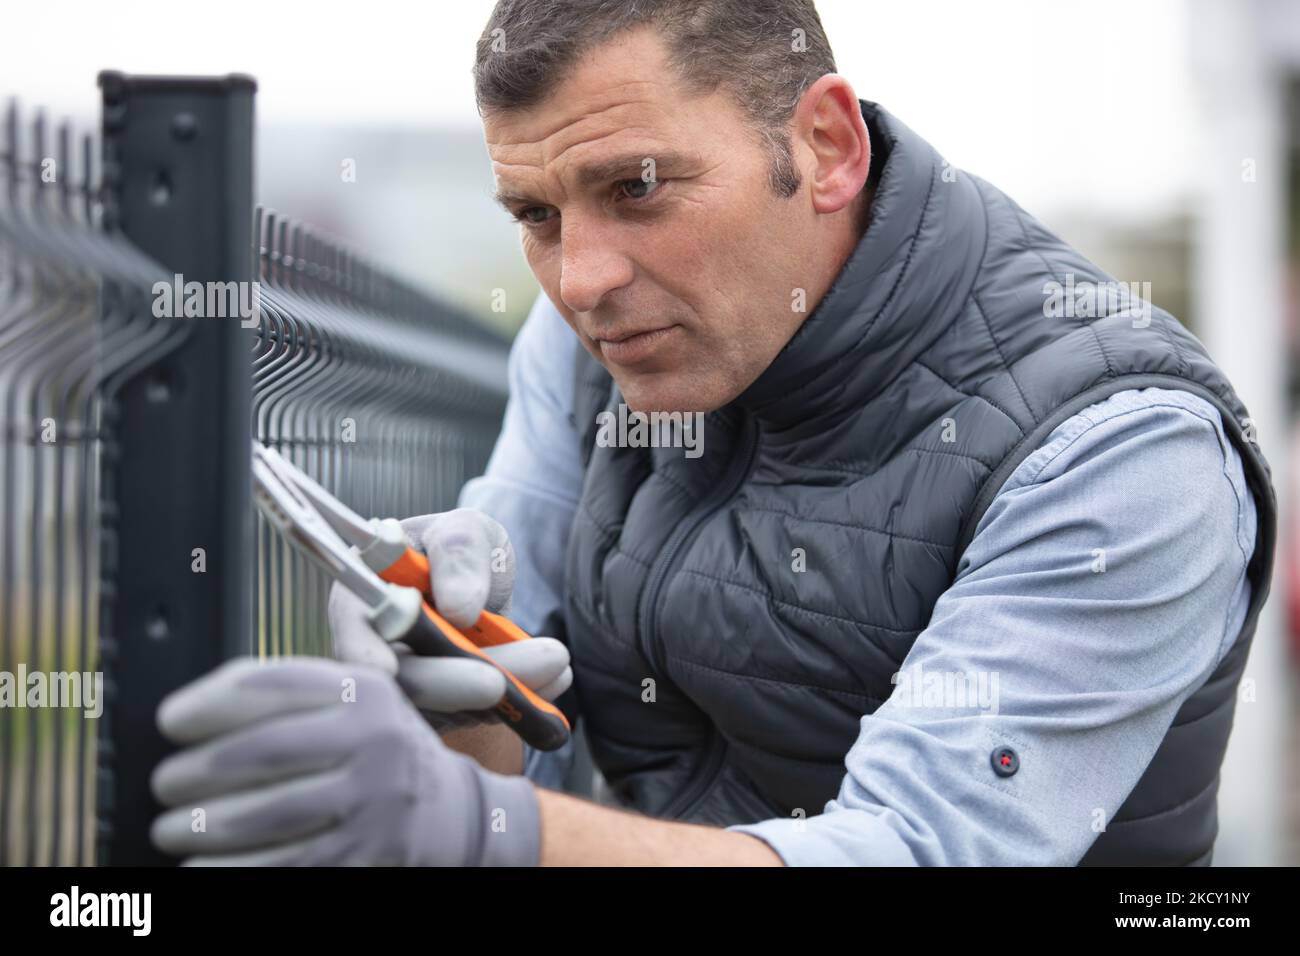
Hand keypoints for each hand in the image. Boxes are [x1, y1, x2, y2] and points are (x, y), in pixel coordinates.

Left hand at [149, 656, 540, 865]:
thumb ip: (291, 696)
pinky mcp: (366, 854)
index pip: (275, 685)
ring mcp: (374, 802)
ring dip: (203, 827)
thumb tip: (195, 709)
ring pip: (268, 815)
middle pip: (264, 751)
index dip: (210, 701)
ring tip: (171, 829)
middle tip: (164, 783)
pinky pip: (285, 867)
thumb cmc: (380, 752)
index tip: (170, 721)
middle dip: (196, 772)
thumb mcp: (356, 705)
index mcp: (364, 692)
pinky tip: (202, 867)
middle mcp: (374, 740)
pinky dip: (231, 870)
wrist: (453, 813)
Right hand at [327, 508, 570, 729]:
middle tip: (503, 682)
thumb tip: (459, 607)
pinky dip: (518, 702)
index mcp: (360, 600)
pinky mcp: (444, 712)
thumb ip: (458, 553)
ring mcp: (408, 688)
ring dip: (504, 691)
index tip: (387, 667)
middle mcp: (374, 652)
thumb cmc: (461, 552)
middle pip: (404, 681)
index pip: (351, 633)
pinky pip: (476, 717)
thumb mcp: (465, 531)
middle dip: (456, 683)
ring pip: (447, 708)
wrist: (484, 585)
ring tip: (556, 663)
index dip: (362, 653)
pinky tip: (554, 679)